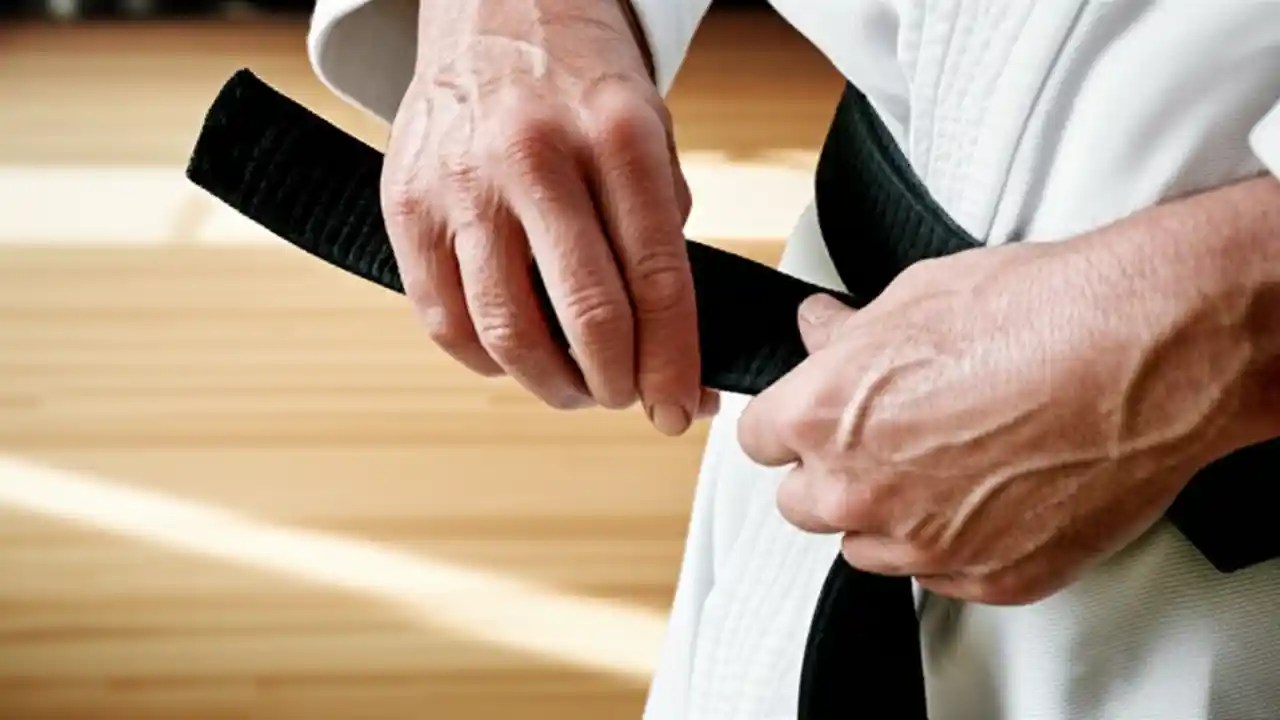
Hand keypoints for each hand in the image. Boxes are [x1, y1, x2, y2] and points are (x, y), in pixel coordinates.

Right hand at [381, 0, 713, 433]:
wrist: (493, 9)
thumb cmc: (580, 83)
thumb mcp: (650, 132)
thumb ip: (661, 235)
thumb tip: (677, 353)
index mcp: (616, 135)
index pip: (658, 278)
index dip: (675, 363)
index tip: (683, 409)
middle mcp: (534, 156)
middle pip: (587, 313)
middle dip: (618, 384)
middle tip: (630, 400)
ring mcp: (461, 182)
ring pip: (508, 331)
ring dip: (552, 386)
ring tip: (577, 389)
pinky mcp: (405, 204)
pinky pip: (444, 319)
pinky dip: (486, 360)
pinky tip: (516, 357)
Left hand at [737, 203, 1275, 604]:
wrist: (1143, 354)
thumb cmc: (1039, 314)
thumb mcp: (916, 295)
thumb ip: (850, 334)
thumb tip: (822, 330)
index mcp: (824, 416)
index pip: (757, 439)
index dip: (786, 421)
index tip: (808, 417)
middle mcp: (861, 490)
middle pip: (801, 502)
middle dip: (829, 471)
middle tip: (881, 438)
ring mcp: (924, 544)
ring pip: (866, 547)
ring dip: (886, 515)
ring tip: (944, 466)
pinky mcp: (990, 577)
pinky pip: (942, 573)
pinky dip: (956, 543)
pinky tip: (993, 493)